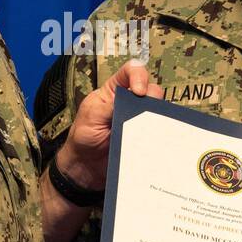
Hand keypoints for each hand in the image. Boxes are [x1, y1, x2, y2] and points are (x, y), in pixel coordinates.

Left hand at [57, 58, 163, 189]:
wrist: (84, 169)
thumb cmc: (82, 140)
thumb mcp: (91, 117)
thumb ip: (110, 106)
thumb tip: (132, 99)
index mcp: (113, 92)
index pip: (130, 71)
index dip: (139, 75)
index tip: (139, 91)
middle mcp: (128, 103)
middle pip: (151, 89)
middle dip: (151, 97)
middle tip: (145, 112)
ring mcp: (138, 121)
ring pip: (157, 110)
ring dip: (155, 116)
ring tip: (147, 128)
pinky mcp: (144, 137)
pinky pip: (157, 131)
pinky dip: (158, 133)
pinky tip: (153, 139)